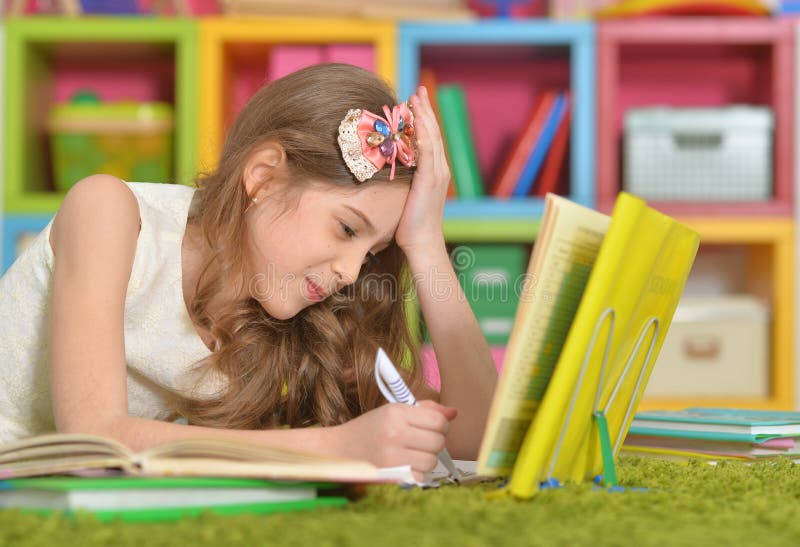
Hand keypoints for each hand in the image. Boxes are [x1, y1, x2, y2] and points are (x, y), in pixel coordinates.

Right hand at [330, 400, 456, 480]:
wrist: (338, 450)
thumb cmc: (369, 430)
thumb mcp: (393, 411)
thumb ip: (424, 410)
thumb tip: (453, 413)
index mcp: (396, 413)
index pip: (438, 420)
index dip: (441, 424)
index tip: (433, 427)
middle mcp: (394, 434)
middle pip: (438, 442)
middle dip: (434, 442)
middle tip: (421, 441)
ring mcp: (392, 457)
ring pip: (431, 461)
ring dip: (426, 459)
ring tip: (411, 453)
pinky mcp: (390, 477)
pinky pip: (420, 477)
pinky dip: (416, 473)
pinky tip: (404, 466)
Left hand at [394, 86, 450, 255]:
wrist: (422, 241)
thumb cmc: (410, 224)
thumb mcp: (405, 196)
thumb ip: (401, 180)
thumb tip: (385, 170)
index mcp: (434, 171)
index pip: (429, 139)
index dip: (423, 119)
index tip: (414, 102)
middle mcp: (439, 169)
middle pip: (432, 132)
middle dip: (425, 110)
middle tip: (417, 91)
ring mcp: (437, 173)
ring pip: (431, 137)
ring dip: (424, 116)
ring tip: (416, 99)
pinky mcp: (431, 179)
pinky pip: (428, 151)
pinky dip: (423, 135)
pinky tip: (417, 122)